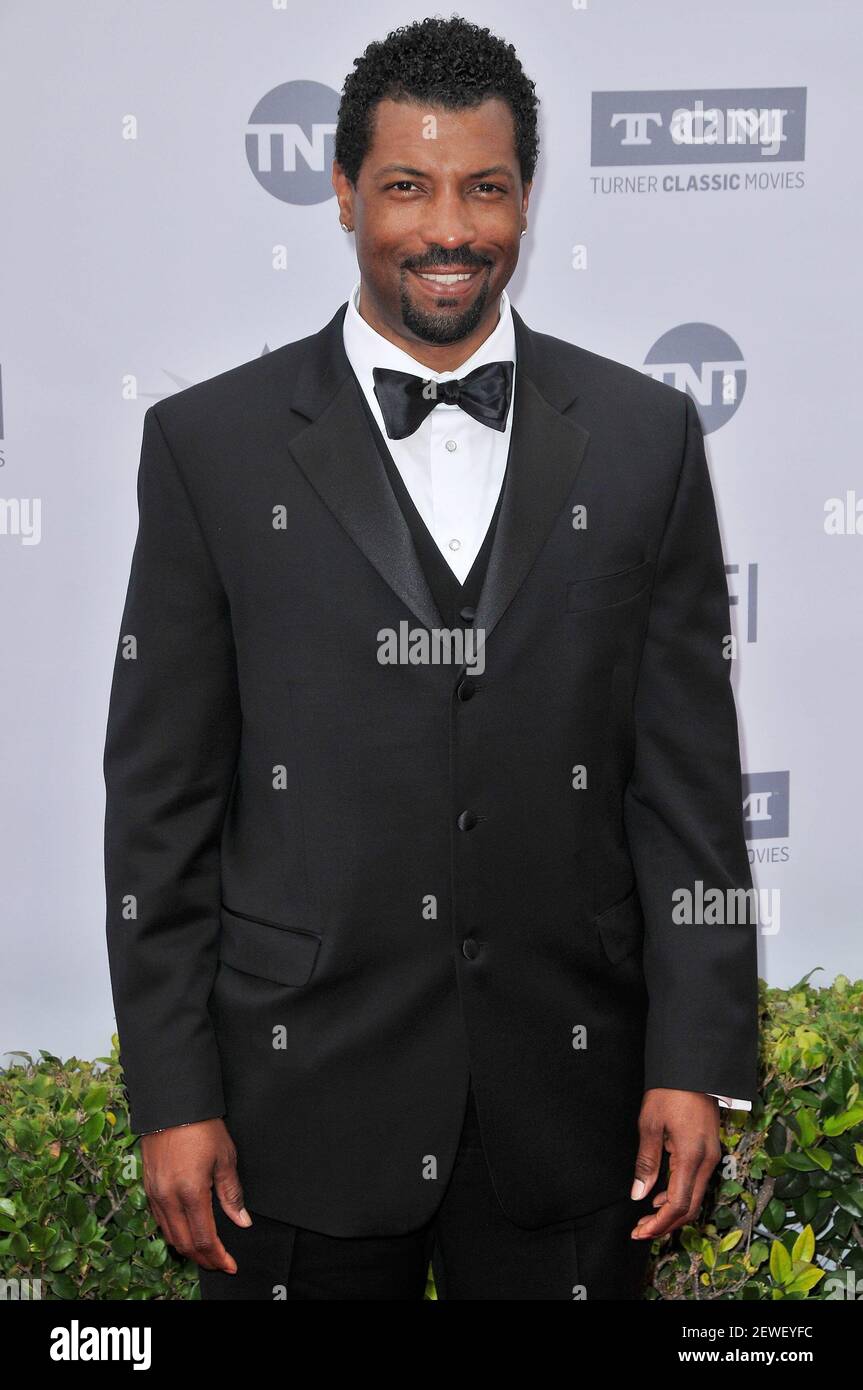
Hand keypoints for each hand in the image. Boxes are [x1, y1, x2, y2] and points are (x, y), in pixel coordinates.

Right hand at [140, 1118, 251, 1271]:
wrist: (172, 1104)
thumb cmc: (202, 1126)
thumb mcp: (225, 1158)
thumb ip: (232, 1194)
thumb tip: (241, 1220)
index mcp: (190, 1192)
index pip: (204, 1238)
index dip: (218, 1257)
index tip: (230, 1265)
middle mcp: (168, 1197)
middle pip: (184, 1244)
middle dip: (203, 1258)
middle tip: (220, 1263)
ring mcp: (154, 1193)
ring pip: (169, 1235)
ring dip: (187, 1248)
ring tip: (206, 1252)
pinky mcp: (147, 1186)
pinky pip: (160, 1220)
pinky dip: (174, 1232)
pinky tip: (186, 1231)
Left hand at [629, 1089, 721, 1240]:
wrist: (693, 1069)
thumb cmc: (670, 1092)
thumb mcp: (650, 1125)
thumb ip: (646, 1163)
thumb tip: (639, 1194)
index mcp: (692, 1158)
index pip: (678, 1205)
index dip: (659, 1224)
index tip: (640, 1231)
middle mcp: (707, 1162)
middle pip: (690, 1208)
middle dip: (666, 1224)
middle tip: (641, 1230)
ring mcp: (712, 1157)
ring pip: (695, 1197)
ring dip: (673, 1212)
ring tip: (647, 1216)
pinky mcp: (710, 1150)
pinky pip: (697, 1183)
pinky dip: (680, 1195)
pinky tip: (661, 1196)